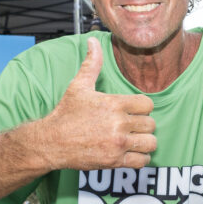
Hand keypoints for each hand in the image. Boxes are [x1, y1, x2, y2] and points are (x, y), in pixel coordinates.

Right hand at [39, 37, 155, 169]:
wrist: (51, 142)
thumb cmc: (65, 114)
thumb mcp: (78, 86)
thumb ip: (91, 64)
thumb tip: (93, 42)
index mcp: (114, 104)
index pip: (147, 104)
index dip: (143, 108)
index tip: (134, 111)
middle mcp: (118, 124)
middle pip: (151, 124)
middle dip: (144, 125)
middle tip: (133, 127)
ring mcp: (117, 143)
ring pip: (151, 143)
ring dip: (145, 142)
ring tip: (135, 140)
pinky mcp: (114, 161)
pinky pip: (142, 161)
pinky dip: (140, 158)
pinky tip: (131, 153)